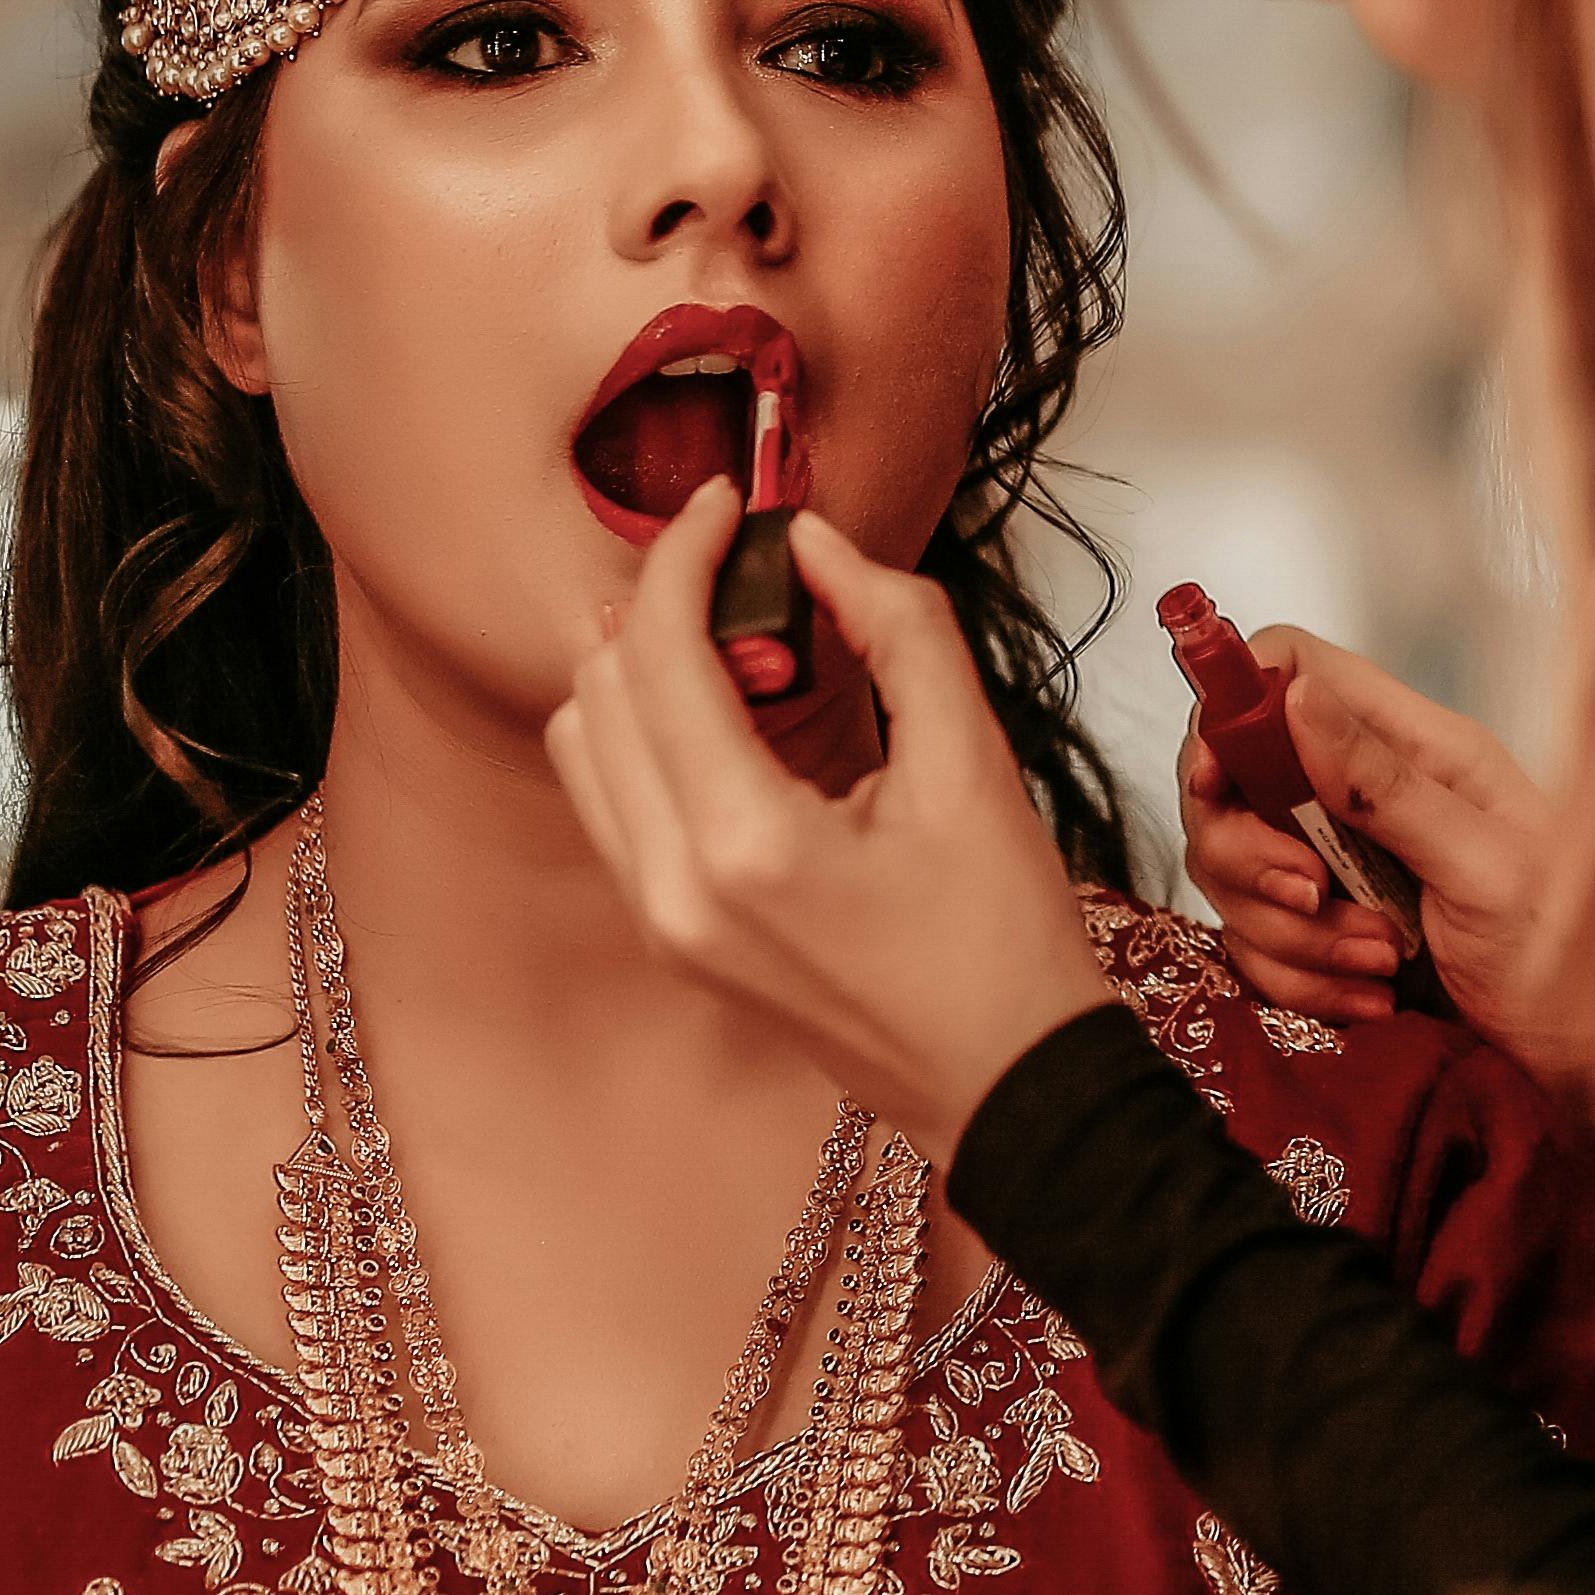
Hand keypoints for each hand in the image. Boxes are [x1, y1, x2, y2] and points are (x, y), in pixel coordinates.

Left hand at [547, 479, 1118, 1161]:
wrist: (1009, 1089)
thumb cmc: (1006, 942)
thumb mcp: (974, 766)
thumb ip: (900, 630)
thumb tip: (816, 545)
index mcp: (745, 844)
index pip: (659, 655)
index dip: (682, 554)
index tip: (728, 505)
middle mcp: (672, 889)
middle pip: (599, 693)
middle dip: (656, 606)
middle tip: (739, 570)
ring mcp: (660, 925)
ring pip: (584, 751)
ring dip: (636, 674)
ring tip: (730, 643)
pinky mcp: (670, 942)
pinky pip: (612, 808)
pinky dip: (645, 739)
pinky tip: (729, 720)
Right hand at [1175, 626, 1594, 1110]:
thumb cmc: (1577, 958)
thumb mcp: (1484, 865)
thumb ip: (1384, 784)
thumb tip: (1298, 695)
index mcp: (1420, 748)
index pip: (1294, 670)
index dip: (1232, 711)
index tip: (1218, 780)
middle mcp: (1372, 796)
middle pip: (1234, 784)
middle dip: (1251, 852)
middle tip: (1312, 895)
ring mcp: (1347, 870)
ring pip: (1240, 876)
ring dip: (1291, 933)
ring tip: (1380, 963)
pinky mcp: (1333, 939)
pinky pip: (1264, 947)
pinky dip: (1302, 981)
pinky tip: (1372, 1002)